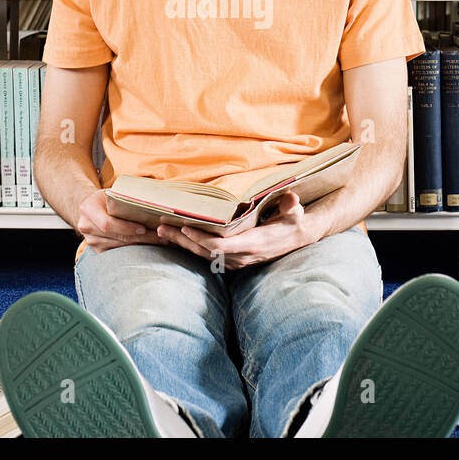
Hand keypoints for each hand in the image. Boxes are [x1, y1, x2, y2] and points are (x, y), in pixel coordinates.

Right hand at [75, 189, 168, 252]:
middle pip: (116, 237)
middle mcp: (87, 226)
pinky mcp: (97, 250)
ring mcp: (91, 241)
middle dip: (141, 238)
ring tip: (160, 241)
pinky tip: (150, 247)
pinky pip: (119, 253)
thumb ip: (125, 197)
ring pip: (120, 248)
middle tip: (161, 237)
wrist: (89, 208)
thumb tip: (152, 200)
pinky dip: (135, 251)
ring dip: (142, 246)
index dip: (126, 228)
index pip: (107, 223)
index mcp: (88, 209)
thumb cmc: (106, 198)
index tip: (143, 228)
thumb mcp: (112, 192)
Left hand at [155, 191, 327, 270]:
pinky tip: (176, 239)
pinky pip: (207, 256)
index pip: (221, 246)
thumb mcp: (295, 213)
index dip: (201, 239)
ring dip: (182, 244)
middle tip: (162, 227)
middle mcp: (241, 256)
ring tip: (162, 231)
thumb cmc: (292, 222)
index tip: (184, 228)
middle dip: (183, 240)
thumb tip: (292, 198)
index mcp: (253, 243)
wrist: (297, 239)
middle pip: (206, 252)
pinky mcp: (233, 260)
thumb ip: (292, 206)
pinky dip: (190, 247)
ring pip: (203, 255)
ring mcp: (236, 260)